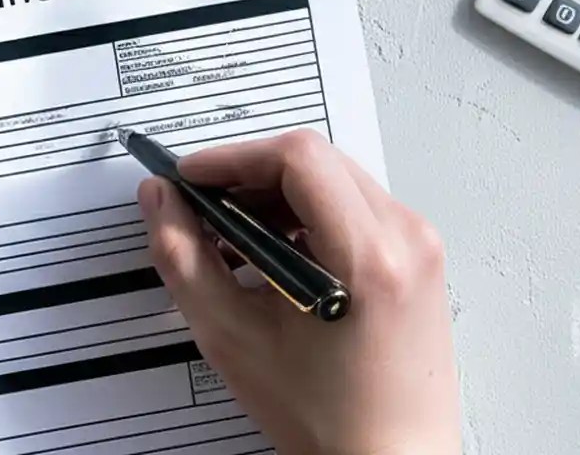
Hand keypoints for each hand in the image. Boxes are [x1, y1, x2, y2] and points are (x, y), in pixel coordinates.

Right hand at [138, 130, 459, 454]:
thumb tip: (161, 202)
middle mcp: (406, 240)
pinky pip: (354, 207)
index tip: (192, 179)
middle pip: (315, 160)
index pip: (297, 159)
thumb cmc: (328, 419)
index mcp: (369, 257)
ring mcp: (418, 248)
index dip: (232, 159)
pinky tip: (271, 254)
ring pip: (334, 179)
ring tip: (233, 238)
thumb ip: (183, 258)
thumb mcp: (232, 336)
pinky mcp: (416, 259)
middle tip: (204, 205)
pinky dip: (305, 215)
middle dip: (249, 174)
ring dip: (275, 195)